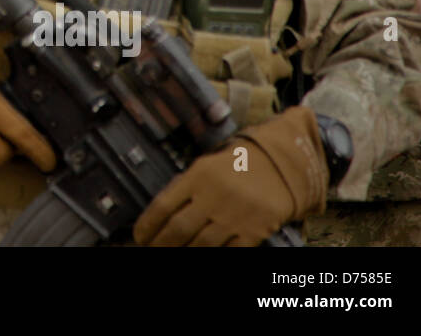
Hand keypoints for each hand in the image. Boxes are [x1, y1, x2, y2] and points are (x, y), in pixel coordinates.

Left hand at [133, 106, 328, 246]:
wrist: (281, 165)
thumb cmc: (237, 165)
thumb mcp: (206, 166)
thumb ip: (184, 187)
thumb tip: (158, 214)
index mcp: (198, 176)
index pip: (164, 205)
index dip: (148, 224)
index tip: (139, 235)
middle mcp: (215, 196)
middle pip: (179, 229)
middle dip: (162, 244)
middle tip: (153, 249)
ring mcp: (235, 215)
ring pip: (201, 245)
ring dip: (184, 252)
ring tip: (174, 253)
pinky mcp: (254, 230)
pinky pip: (228, 251)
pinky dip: (213, 256)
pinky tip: (203, 256)